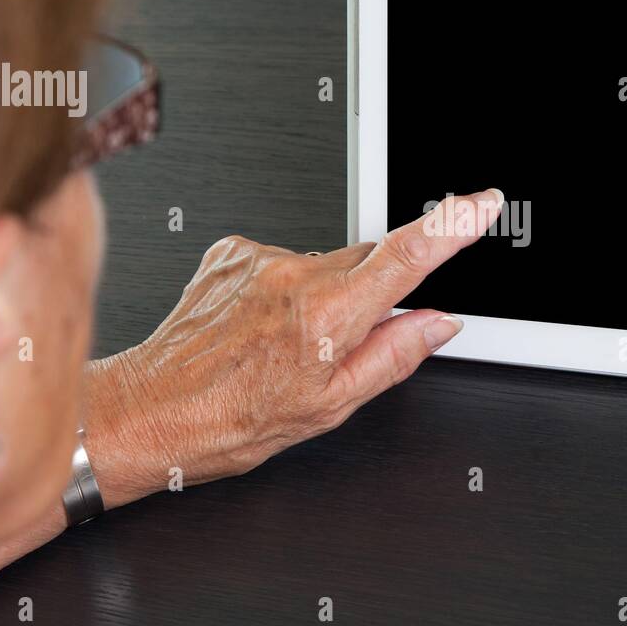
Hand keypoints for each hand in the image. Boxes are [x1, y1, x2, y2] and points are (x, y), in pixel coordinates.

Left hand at [84, 189, 502, 503]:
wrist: (147, 411)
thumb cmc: (227, 420)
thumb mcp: (329, 408)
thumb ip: (392, 357)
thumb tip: (435, 324)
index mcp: (327, 318)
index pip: (406, 258)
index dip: (451, 227)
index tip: (480, 205)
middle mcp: (295, 276)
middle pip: (366, 261)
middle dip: (371, 292)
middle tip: (341, 342)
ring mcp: (260, 258)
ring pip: (324, 264)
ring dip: (322, 296)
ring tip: (284, 346)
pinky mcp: (232, 251)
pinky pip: (282, 261)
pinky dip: (284, 289)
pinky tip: (258, 327)